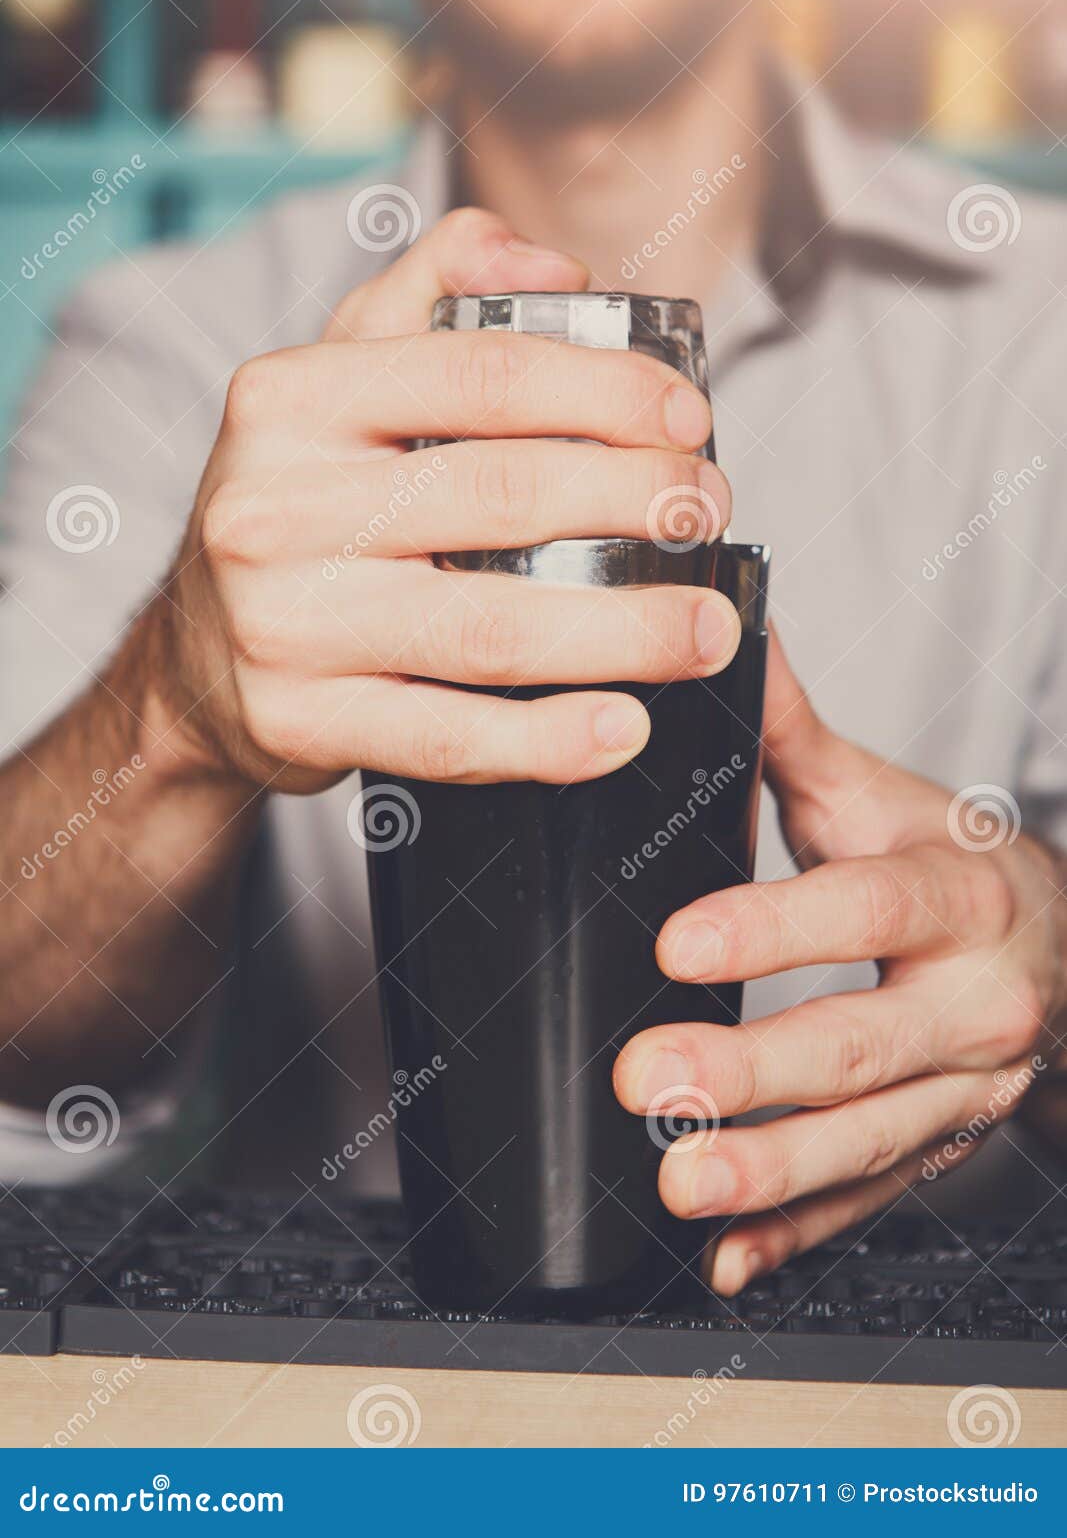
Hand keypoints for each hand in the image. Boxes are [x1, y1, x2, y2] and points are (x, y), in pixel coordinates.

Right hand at [155, 208, 736, 791]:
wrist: (193, 658)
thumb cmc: (299, 508)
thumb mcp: (339, 377)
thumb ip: (434, 294)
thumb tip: (558, 267)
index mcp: (294, 398)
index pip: (481, 376)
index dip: (606, 391)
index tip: (689, 418)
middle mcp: (276, 506)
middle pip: (502, 495)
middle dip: (638, 502)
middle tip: (710, 515)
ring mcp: (284, 622)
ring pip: (487, 627)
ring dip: (624, 632)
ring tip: (707, 629)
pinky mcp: (299, 721)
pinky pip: (445, 736)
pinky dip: (547, 741)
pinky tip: (622, 728)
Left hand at [614, 629, 1066, 1293]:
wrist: (1058, 953)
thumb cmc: (953, 869)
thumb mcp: (885, 797)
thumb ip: (794, 734)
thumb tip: (726, 642)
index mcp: (959, 899)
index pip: (868, 910)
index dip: (777, 927)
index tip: (679, 942)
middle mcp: (973, 1006)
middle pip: (863, 1046)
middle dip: (754, 1074)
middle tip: (652, 1084)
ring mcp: (961, 1093)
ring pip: (868, 1143)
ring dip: (771, 1175)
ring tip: (681, 1184)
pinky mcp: (936, 1151)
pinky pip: (867, 1206)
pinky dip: (795, 1237)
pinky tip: (724, 1258)